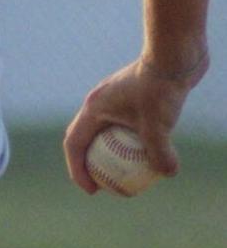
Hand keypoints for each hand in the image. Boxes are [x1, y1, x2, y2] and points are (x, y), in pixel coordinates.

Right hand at [63, 51, 207, 193]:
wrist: (172, 56)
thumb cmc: (159, 89)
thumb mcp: (159, 126)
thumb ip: (159, 154)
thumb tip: (166, 173)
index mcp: (94, 108)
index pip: (74, 143)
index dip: (77, 170)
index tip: (91, 191)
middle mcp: (99, 103)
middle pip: (87, 138)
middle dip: (93, 164)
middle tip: (108, 186)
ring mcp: (115, 98)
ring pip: (107, 131)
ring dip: (113, 153)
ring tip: (131, 172)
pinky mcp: (132, 97)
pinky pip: (125, 125)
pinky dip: (131, 141)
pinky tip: (153, 149)